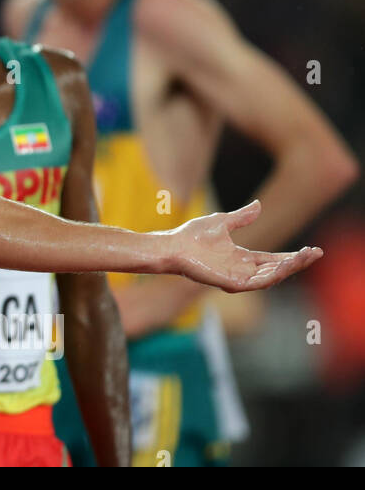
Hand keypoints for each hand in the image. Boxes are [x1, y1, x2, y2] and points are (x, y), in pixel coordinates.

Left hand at [170, 200, 321, 291]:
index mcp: (242, 258)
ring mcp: (238, 278)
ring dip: (289, 268)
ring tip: (305, 257)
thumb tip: (259, 205)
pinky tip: (285, 265)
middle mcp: (243, 270)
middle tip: (316, 253)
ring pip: (271, 276)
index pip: (274, 259)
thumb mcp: (222, 222)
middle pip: (277, 269)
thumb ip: (242, 217)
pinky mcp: (231, 284)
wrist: (173, 245)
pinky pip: (257, 282)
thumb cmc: (192, 235)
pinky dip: (272, 274)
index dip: (293, 256)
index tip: (311, 250)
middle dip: (297, 262)